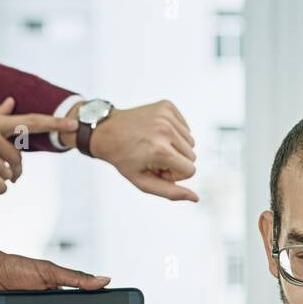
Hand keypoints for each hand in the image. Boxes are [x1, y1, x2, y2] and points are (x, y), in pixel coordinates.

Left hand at [68, 99, 198, 201]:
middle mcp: (165, 130)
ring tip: (155, 145)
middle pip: (192, 156)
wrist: (106, 131)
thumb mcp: (143, 182)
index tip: (158, 169)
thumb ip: (171, 192)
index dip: (176, 175)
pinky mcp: (167, 105)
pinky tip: (157, 133)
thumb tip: (196, 198)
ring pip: (191, 141)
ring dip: (176, 146)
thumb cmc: (125, 160)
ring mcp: (166, 115)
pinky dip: (175, 132)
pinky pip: (185, 127)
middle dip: (177, 161)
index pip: (191, 170)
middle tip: (154, 157)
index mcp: (160, 151)